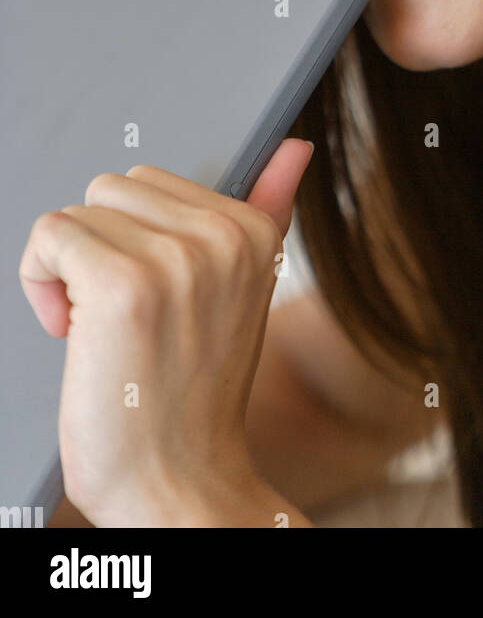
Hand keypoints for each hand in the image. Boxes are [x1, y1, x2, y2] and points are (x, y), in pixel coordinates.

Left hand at [18, 137, 313, 526]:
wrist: (180, 484)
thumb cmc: (196, 395)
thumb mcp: (244, 293)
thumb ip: (269, 210)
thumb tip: (296, 145)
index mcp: (253, 231)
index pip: (152, 183)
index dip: (134, 242)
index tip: (151, 301)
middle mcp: (222, 237)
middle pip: (113, 189)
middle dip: (101, 248)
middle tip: (122, 318)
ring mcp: (175, 259)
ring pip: (80, 211)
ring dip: (70, 270)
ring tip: (101, 329)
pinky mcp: (121, 285)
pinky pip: (51, 236)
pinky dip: (41, 283)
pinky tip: (71, 331)